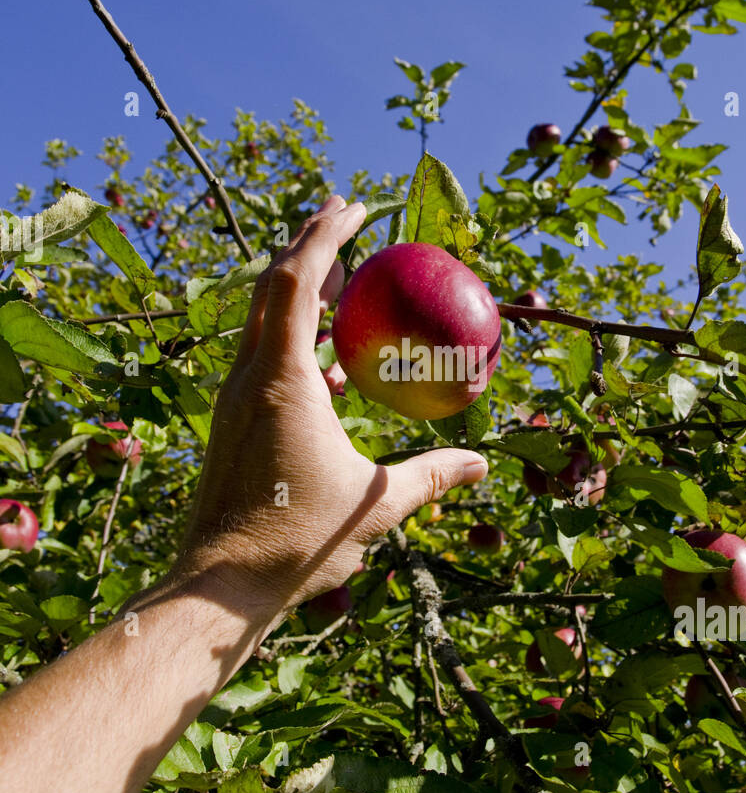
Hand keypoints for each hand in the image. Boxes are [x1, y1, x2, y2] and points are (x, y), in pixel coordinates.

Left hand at [173, 196, 488, 630]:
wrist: (219, 585)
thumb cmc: (298, 542)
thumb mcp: (377, 506)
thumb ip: (431, 475)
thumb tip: (479, 464)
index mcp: (282, 379)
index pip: (297, 282)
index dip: (325, 236)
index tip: (355, 207)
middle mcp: (249, 378)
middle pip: (271, 287)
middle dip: (307, 247)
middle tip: (347, 222)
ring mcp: (233, 401)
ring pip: (262, 323)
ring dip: (300, 294)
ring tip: (344, 287)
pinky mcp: (230, 425)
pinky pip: (262, 361)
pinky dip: (294, 343)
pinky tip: (330, 371)